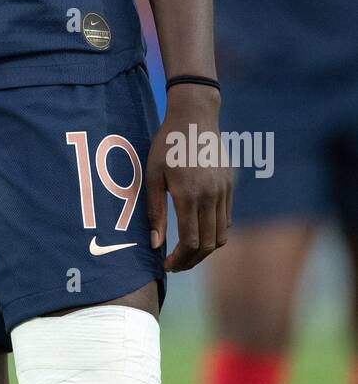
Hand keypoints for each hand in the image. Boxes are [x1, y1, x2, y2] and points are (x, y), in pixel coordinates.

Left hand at [145, 84, 231, 271]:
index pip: (191, 242)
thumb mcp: (152, 174)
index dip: (179, 260)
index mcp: (189, 195)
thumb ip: (154, 211)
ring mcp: (224, 192)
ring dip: (205, 250)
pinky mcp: (230, 186)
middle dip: (191, 261)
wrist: (195, 117)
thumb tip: (155, 244)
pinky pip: (226, 219)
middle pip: (208, 244)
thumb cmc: (167, 144)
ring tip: (187, 253)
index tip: (166, 265)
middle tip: (175, 265)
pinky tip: (199, 233)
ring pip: (221, 235)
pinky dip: (215, 233)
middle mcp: (211, 197)